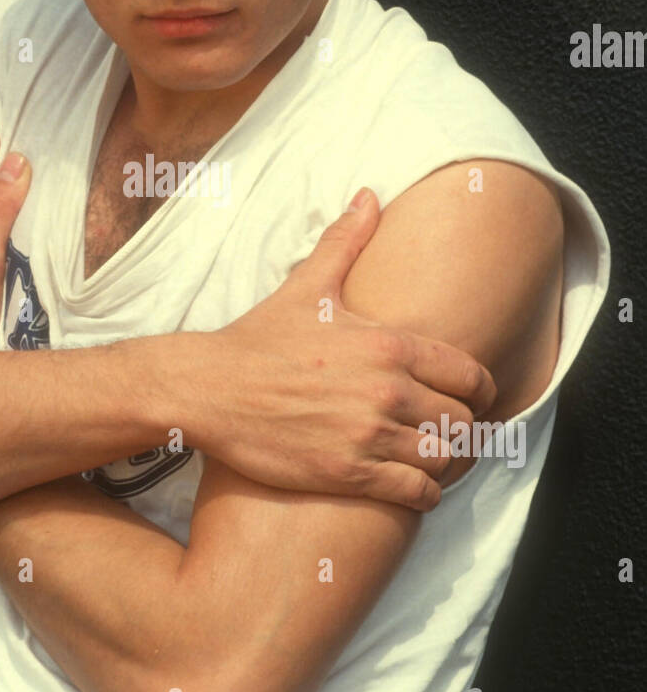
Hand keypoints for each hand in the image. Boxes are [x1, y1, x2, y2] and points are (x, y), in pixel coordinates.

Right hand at [200, 190, 496, 510]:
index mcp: (389, 343)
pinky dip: (423, 495)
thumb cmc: (259, 338)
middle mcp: (388, 389)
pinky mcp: (349, 474)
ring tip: (431, 462)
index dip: (481, 392)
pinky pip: (416, 494)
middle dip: (462, 430)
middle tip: (448, 435)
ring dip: (444, 464)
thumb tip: (368, 196)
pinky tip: (411, 488)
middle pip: (465, 422)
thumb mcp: (308, 284)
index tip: (472, 400)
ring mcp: (370, 434)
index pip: (471, 375)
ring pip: (445, 459)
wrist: (209, 388)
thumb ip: (347, 240)